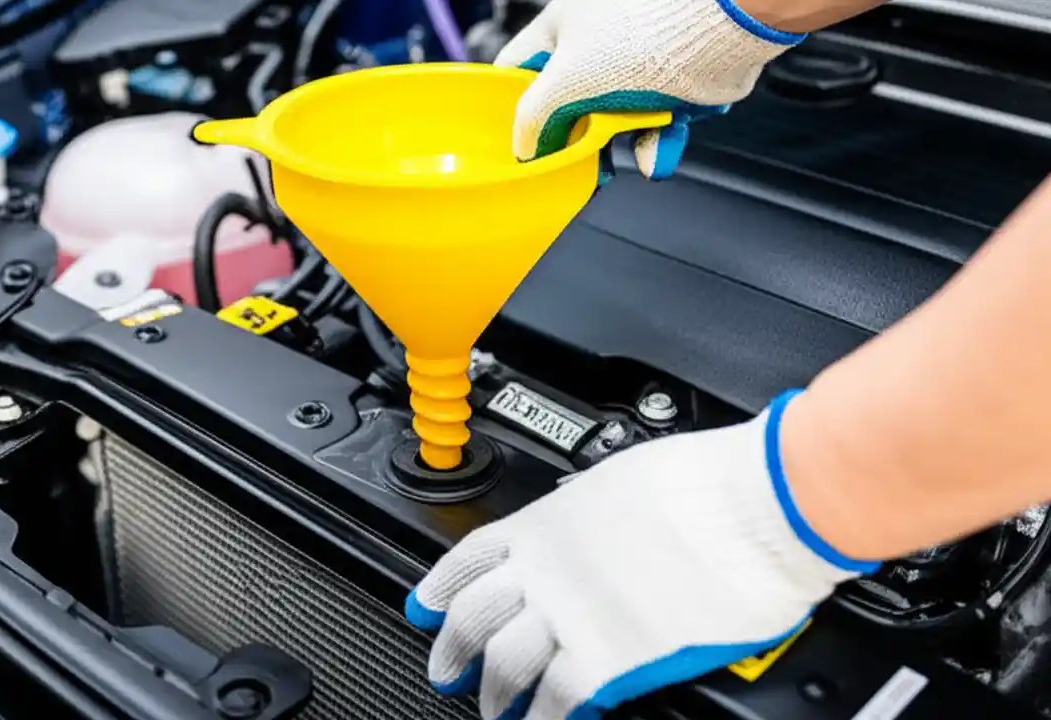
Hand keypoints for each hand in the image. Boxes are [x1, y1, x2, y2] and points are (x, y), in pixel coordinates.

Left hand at [405, 391, 879, 718]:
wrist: (755, 507)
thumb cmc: (706, 482)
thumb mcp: (621, 479)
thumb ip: (590, 509)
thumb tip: (590, 520)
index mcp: (547, 521)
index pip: (469, 558)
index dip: (440, 587)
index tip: (426, 605)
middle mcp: (546, 569)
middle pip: (473, 617)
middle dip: (453, 649)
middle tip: (445, 670)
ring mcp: (572, 615)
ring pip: (504, 664)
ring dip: (494, 694)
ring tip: (493, 711)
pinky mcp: (610, 658)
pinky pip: (558, 701)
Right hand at [494, 0, 805, 177]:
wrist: (720, 29)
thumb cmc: (640, 39)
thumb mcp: (566, 82)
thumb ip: (533, 118)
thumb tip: (525, 149)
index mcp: (561, 27)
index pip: (518, 69)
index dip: (509, 106)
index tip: (511, 141)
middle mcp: (596, 43)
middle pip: (566, 102)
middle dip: (569, 137)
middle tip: (566, 163)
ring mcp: (634, 64)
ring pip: (611, 119)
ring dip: (614, 147)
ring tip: (612, 166)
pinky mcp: (669, 84)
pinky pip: (653, 124)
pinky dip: (656, 143)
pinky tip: (655, 157)